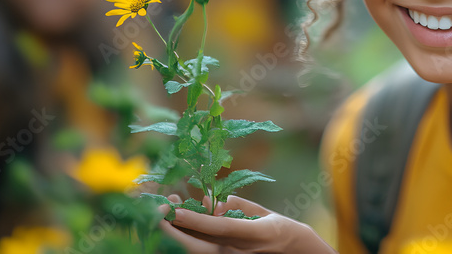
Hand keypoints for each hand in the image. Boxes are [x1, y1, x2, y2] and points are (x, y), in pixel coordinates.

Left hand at [157, 194, 335, 253]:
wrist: (294, 253)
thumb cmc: (279, 228)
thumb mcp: (263, 213)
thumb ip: (238, 206)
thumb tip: (212, 203)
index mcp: (252, 236)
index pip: (217, 229)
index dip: (194, 220)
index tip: (173, 209)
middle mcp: (237, 252)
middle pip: (196, 247)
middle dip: (172, 231)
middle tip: (158, 211)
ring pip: (194, 251)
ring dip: (176, 233)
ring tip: (167, 209)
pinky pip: (200, 251)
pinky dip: (186, 238)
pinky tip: (180, 219)